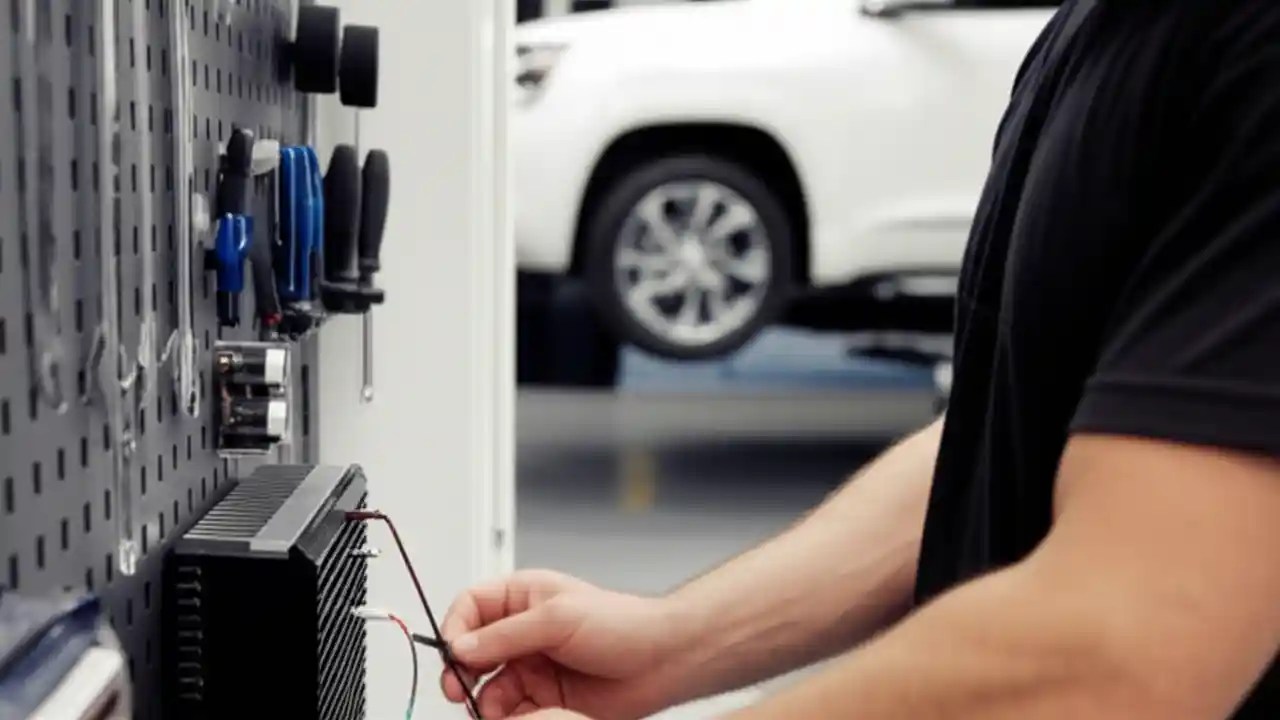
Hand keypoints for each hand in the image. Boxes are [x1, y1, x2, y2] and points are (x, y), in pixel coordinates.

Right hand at [439, 570, 680, 719]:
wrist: (663, 662)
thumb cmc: (623, 624)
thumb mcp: (559, 618)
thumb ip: (506, 634)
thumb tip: (462, 646)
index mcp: (523, 598)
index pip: (470, 607)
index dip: (455, 627)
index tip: (452, 651)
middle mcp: (522, 632)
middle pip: (471, 651)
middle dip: (461, 670)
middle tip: (458, 688)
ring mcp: (532, 667)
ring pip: (487, 687)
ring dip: (483, 699)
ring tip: (492, 708)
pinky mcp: (544, 699)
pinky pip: (511, 711)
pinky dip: (505, 717)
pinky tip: (513, 717)